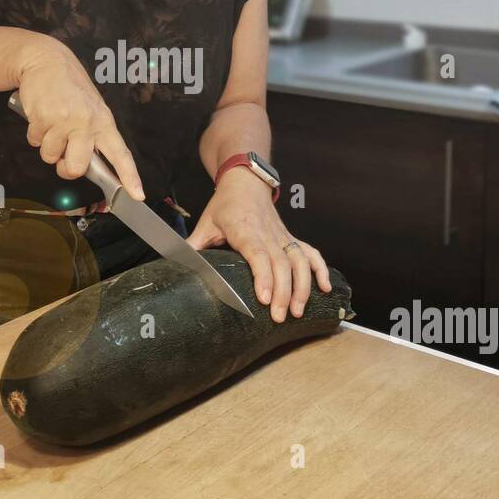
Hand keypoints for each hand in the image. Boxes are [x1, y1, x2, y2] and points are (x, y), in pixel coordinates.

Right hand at [15, 36, 144, 199]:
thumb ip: (93, 136)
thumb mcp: (91, 109)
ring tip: (51, 125)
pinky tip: (41, 116)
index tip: (138, 195)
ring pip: (50, 157)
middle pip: (76, 168)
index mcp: (104, 122)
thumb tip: (88, 166)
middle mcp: (87, 123)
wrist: (46, 61)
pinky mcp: (42, 118)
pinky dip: (34, 134)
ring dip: (47, 147)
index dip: (129, 177)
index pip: (120, 154)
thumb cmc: (71, 89)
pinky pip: (34, 142)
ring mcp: (64, 121)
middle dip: (65, 168)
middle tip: (63, 157)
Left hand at [186, 167, 330, 321]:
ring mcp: (282, 235)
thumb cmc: (225, 205)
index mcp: (244, 229)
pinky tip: (324, 288)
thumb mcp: (205, 223)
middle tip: (280, 317)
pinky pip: (310, 253)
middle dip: (284, 291)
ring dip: (302, 286)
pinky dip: (320, 269)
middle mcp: (267, 232)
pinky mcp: (291, 237)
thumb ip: (192, 246)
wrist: (246, 182)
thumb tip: (174, 265)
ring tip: (299, 311)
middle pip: (281, 262)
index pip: (257, 253)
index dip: (263, 276)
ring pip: (299, 260)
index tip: (265, 298)